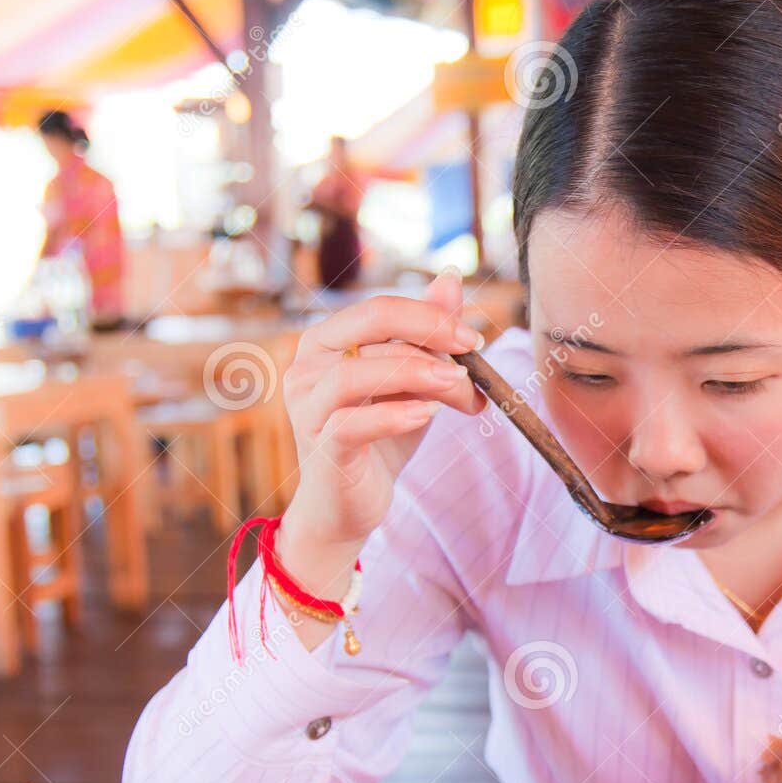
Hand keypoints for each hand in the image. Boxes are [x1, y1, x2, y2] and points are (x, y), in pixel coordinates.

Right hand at [276, 272, 486, 605]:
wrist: (349, 504)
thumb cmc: (378, 438)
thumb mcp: (411, 382)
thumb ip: (426, 334)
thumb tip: (449, 278)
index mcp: (327, 341)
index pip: (380, 308)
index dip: (431, 317)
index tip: (474, 341)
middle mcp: (307, 366)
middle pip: (369, 326)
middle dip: (431, 336)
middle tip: (473, 358)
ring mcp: (307, 407)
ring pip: (358, 373)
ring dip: (419, 375)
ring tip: (459, 390)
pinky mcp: (320, 447)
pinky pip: (351, 423)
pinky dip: (395, 415)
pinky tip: (427, 415)